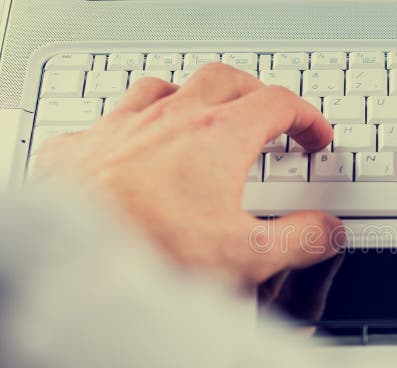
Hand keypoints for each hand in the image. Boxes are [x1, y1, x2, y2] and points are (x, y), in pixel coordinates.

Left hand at [33, 63, 343, 286]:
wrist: (69, 258)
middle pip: (225, 80)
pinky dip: (134, 126)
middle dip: (256, 94)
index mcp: (218, 137)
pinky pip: (112, 119)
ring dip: (194, 98)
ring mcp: (122, 127)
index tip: (315, 136)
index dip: (305, 117)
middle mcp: (170, 118)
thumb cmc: (150, 250)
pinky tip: (133, 150)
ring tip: (205, 121)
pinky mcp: (81, 148)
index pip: (277, 103)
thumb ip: (299, 240)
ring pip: (166, 88)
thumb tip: (327, 232)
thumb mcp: (246, 256)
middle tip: (270, 118)